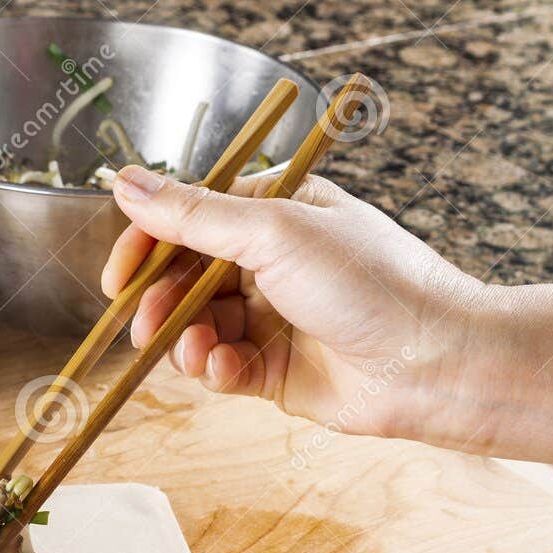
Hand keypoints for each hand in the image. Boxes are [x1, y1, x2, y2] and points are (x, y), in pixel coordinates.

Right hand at [104, 167, 488, 446]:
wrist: (432, 363)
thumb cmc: (371, 282)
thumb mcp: (274, 232)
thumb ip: (193, 214)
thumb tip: (126, 182)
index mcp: (275, 212)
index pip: (189, 218)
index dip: (148, 246)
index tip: (119, 276)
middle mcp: (271, 262)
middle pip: (184, 276)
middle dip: (161, 302)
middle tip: (146, 324)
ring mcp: (271, 317)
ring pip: (195, 326)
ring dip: (185, 340)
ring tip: (197, 351)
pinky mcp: (272, 369)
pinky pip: (220, 368)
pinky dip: (214, 370)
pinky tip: (227, 370)